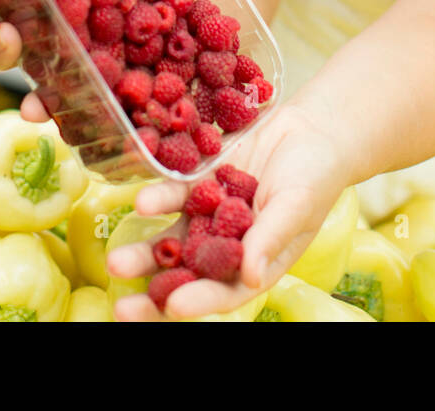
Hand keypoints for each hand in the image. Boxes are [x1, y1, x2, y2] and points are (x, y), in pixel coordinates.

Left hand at [106, 94, 349, 320]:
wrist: (311, 127)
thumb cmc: (316, 173)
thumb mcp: (298, 204)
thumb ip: (272, 236)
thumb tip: (250, 275)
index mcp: (256, 262)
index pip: (225, 291)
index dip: (199, 301)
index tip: (174, 307)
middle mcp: (228, 245)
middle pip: (188, 275)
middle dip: (155, 291)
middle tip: (122, 304)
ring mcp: (211, 214)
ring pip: (172, 239)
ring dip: (145, 251)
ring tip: (117, 258)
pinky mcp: (201, 182)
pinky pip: (175, 194)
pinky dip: (158, 199)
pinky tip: (141, 201)